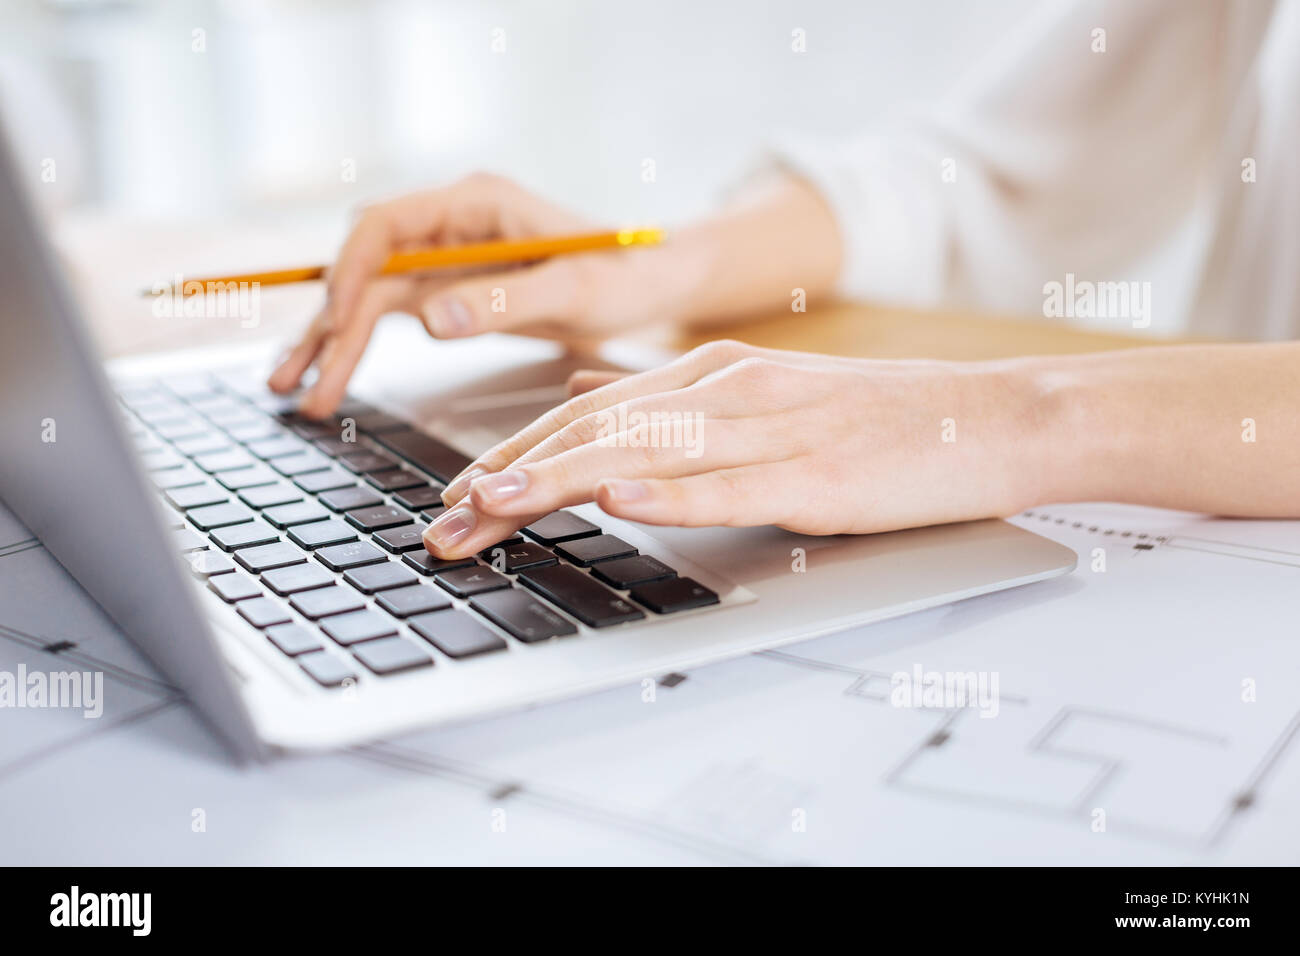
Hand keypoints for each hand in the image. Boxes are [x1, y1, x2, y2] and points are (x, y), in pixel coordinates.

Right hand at [268, 173, 706, 417]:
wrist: (653, 285)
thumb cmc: (624, 275)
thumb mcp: (574, 289)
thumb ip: (505, 301)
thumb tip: (429, 318)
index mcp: (476, 204)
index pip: (385, 227)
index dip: (350, 275)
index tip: (333, 325)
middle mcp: (451, 224)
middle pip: (366, 266)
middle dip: (328, 324)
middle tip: (298, 383)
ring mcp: (447, 256)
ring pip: (368, 294)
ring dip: (330, 341)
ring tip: (294, 392)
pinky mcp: (452, 288)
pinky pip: (390, 314)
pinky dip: (359, 345)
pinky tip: (329, 376)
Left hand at [422, 340, 1056, 557]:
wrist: (983, 418)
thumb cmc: (871, 420)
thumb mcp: (759, 397)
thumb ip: (670, 400)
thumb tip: (587, 395)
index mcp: (711, 375)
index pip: (586, 416)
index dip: (513, 454)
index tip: (456, 496)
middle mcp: (731, 389)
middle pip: (599, 432)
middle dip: (512, 477)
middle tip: (446, 521)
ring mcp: (775, 428)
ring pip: (651, 451)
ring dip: (565, 478)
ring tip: (496, 503)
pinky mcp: (820, 473)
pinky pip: (736, 482)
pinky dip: (675, 490)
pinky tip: (623, 498)